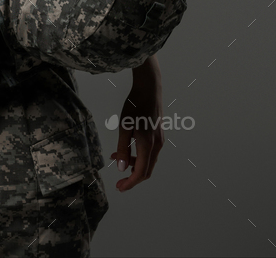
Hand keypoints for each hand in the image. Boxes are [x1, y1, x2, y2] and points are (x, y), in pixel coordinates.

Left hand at [110, 56, 163, 191]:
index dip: (130, 183)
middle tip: (119, 182)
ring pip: (148, 161)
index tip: (120, 187)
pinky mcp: (158, 135)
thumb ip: (123, 148)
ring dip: (133, 165)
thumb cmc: (135, 105)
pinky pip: (149, 152)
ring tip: (116, 158)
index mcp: (148, 145)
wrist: (149, 89)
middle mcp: (156, 145)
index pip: (141, 172)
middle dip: (132, 178)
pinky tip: (126, 149)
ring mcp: (159, 140)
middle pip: (146, 170)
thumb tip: (121, 168)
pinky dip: (138, 156)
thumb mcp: (124, 126)